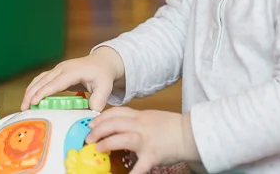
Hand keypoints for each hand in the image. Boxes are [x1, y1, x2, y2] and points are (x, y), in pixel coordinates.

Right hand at [20, 47, 124, 111]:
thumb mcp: (105, 87)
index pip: (56, 83)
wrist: (102, 62)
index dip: (44, 92)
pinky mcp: (56, 72)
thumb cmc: (103, 75)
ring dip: (30, 91)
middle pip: (43, 80)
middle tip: (24, 109)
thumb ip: (98, 101)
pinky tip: (30, 99)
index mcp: (73, 72)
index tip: (34, 102)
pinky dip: (34, 88)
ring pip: (39, 79)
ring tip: (24, 106)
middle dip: (32, 94)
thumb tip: (90, 114)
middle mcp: (63, 68)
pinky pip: (41, 79)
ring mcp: (58, 69)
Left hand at [85, 108, 199, 173]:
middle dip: (98, 129)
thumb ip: (136, 121)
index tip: (91, 123)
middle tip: (89, 137)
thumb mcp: (151, 118)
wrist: (190, 133)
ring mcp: (146, 140)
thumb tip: (120, 126)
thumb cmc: (172, 126)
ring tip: (98, 148)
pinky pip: (140, 166)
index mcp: (140, 116)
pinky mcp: (153, 155)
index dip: (101, 118)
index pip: (116, 113)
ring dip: (107, 143)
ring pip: (122, 138)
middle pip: (114, 123)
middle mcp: (141, 125)